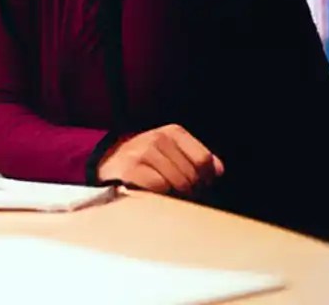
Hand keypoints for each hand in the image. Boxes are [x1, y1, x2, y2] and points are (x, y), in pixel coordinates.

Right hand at [96, 124, 223, 196]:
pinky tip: (151, 192)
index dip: (206, 178)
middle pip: (192, 174)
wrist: (109, 164)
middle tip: (180, 193)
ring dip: (175, 194)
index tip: (200, 185)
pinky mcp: (132, 168)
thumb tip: (219, 171)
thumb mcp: (173, 152)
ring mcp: (144, 152)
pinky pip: (160, 189)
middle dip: (191, 190)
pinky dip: (158, 195)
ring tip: (166, 193)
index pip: (204, 160)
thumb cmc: (148, 162)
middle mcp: (158, 138)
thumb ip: (197, 159)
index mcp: (173, 132)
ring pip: (178, 183)